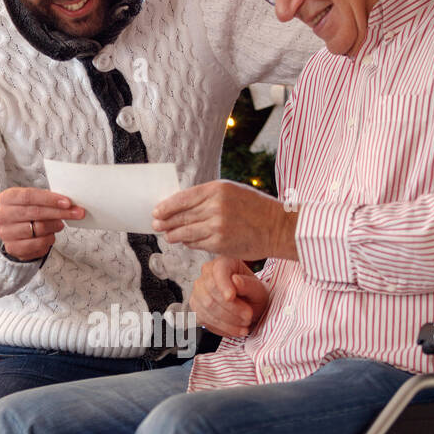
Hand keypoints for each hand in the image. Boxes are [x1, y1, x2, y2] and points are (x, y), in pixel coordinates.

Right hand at [0, 186, 83, 260]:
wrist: (13, 234)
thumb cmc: (26, 214)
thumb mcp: (33, 202)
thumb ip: (47, 200)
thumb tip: (69, 203)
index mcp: (7, 198)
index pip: (29, 196)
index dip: (50, 199)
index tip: (67, 202)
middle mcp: (3, 215)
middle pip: (36, 212)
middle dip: (59, 212)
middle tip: (76, 213)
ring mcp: (6, 233)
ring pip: (38, 228)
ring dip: (54, 226)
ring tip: (59, 224)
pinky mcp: (12, 248)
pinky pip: (37, 244)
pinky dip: (48, 240)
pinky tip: (50, 236)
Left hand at [152, 180, 297, 260]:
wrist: (277, 227)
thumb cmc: (255, 208)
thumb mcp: (232, 192)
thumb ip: (209, 197)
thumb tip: (182, 206)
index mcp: (217, 189)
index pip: (183, 198)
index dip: (166, 206)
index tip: (156, 211)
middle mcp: (215, 206)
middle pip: (181, 216)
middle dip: (166, 221)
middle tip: (156, 225)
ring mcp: (217, 226)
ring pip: (186, 232)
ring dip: (174, 235)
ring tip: (167, 235)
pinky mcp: (219, 243)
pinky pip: (197, 244)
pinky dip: (189, 243)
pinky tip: (185, 242)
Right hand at [190, 257, 269, 337]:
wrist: (247, 305)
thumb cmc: (252, 294)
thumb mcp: (258, 289)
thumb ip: (248, 285)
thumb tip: (235, 280)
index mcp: (223, 263)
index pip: (219, 271)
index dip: (223, 285)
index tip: (231, 297)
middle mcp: (207, 274)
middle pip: (211, 292)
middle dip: (231, 309)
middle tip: (248, 317)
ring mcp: (198, 290)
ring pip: (207, 308)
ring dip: (227, 321)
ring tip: (244, 326)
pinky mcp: (196, 306)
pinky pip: (204, 319)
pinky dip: (221, 328)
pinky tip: (235, 330)